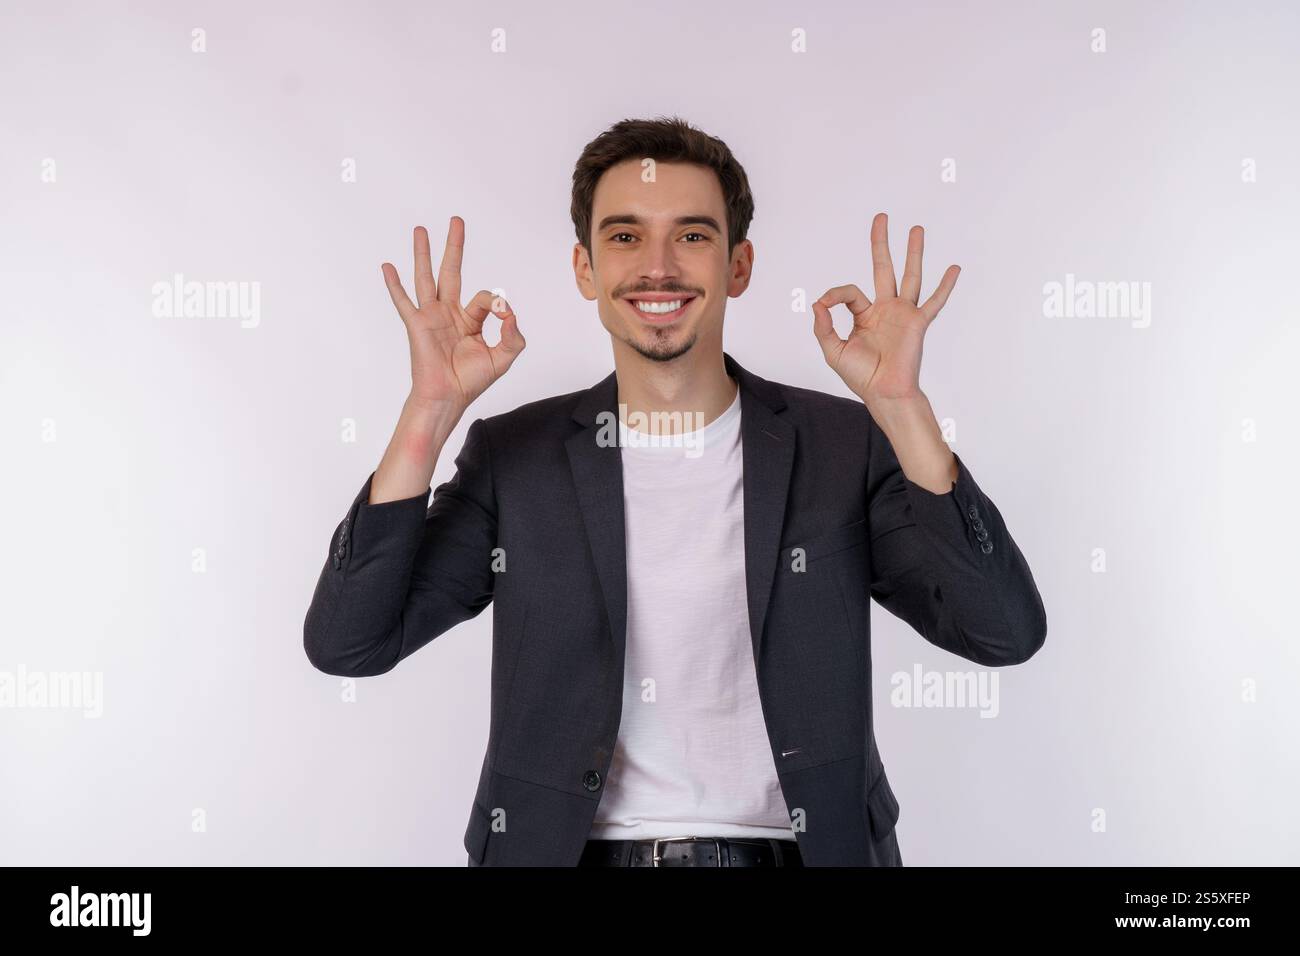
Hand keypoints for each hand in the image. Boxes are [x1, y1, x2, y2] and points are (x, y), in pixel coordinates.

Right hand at [382, 217, 525, 413]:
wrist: (448, 397)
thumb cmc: (470, 381)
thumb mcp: (503, 356)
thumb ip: (513, 334)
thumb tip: (508, 312)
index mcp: (469, 320)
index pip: (484, 298)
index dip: (496, 304)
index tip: (502, 316)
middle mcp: (448, 313)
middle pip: (451, 271)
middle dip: (454, 246)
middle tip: (456, 221)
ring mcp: (431, 317)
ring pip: (426, 278)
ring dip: (423, 253)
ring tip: (420, 230)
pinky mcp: (417, 325)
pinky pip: (403, 301)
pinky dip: (394, 284)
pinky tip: (387, 266)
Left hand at [811, 212, 958, 403]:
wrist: (883, 393)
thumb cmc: (861, 376)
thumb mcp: (833, 350)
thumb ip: (824, 326)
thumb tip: (817, 303)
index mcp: (865, 315)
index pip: (849, 291)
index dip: (835, 294)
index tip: (825, 304)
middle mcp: (885, 309)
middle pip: (883, 268)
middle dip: (881, 243)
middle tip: (881, 218)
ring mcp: (903, 314)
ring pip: (909, 276)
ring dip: (913, 252)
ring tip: (916, 229)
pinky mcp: (917, 323)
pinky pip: (934, 301)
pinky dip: (945, 286)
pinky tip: (954, 268)